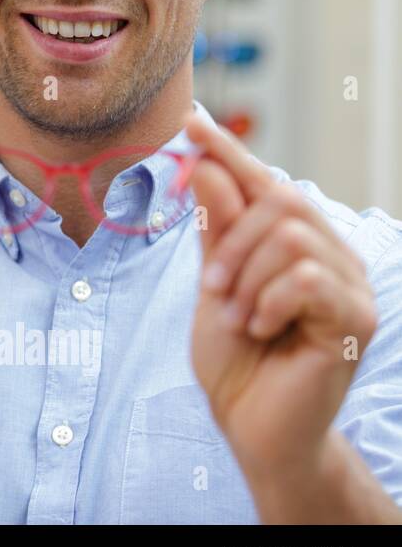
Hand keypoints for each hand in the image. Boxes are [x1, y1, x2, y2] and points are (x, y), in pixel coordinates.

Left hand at [185, 111, 376, 479]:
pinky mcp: (356, 318)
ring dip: (246, 277)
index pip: (262, 181)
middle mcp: (328, 253)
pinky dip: (269, 301)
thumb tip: (208, 164)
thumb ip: (216, 228)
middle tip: (213, 286)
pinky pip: (306, 279)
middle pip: (281, 199)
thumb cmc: (234, 357)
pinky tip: (261, 329)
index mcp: (292, 242)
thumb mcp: (213, 284)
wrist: (250, 425)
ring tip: (237, 316)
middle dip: (232, 240)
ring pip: (290, 237)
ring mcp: (348, 284)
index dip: (228, 149)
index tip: (190, 121)